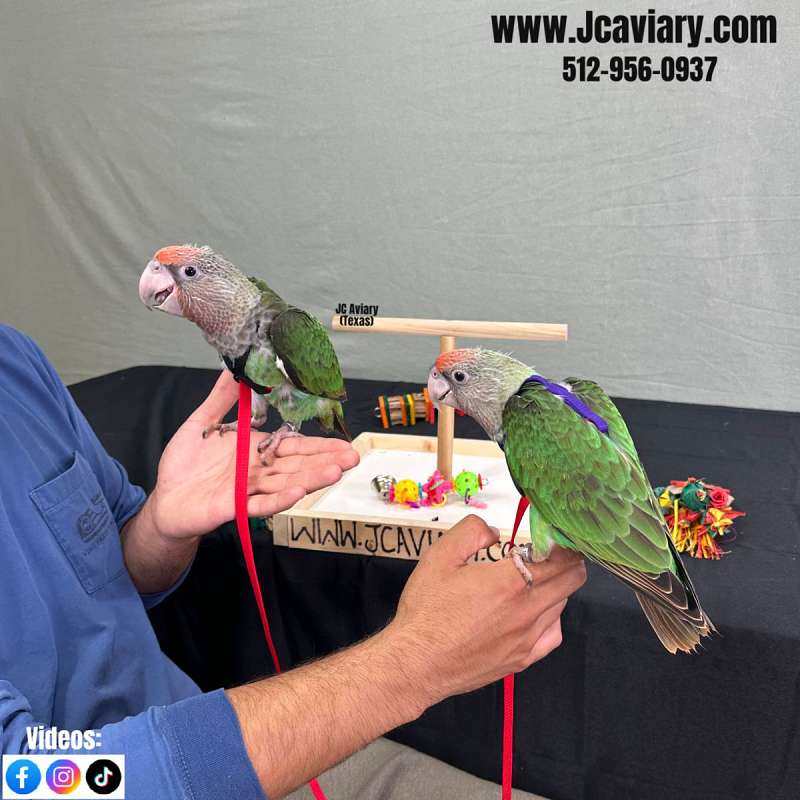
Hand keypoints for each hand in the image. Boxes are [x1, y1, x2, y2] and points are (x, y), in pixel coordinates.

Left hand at [145, 370, 359, 540]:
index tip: (342, 441)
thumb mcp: (204, 423)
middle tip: (352, 457)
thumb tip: (233, 368)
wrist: (165, 498)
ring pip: (286, 484)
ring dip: (311, 478)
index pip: (294, 446)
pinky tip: (298, 492)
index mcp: (257, 450)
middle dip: (326, 461)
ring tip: (336, 472)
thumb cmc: (185, 465)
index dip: (318, 445)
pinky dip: (279, 499)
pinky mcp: (234, 507)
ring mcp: (249, 490)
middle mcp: (259, 471)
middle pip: (298, 466)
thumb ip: (221, 398)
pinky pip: (259, 504)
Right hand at [386, 515, 585, 705]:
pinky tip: (534, 612)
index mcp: (510, 581)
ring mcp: (528, 638)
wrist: (416, 662)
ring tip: (533, 580)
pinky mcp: (522, 659)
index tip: (552, 535)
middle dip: (567, 561)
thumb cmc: (427, 610)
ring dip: (556, 587)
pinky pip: (553, 634)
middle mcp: (527, 610)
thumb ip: (472, 531)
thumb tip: (495, 533)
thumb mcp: (440, 556)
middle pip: (571, 580)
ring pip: (562, 605)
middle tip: (548, 553)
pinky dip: (550, 618)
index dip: (562, 543)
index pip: (560, 558)